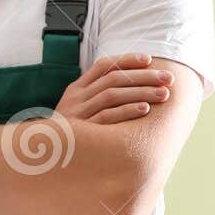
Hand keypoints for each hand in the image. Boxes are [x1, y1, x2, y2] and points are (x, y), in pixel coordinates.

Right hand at [55, 53, 174, 125]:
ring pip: (112, 95)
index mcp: (76, 89)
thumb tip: (130, 84)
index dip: (126, 60)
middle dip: (144, 76)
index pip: (103, 66)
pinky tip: (145, 109)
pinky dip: (127, 111)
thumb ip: (96, 96)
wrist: (46, 155)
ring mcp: (78, 113)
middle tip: (168, 78)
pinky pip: (107, 117)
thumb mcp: (78, 109)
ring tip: (164, 94)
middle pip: (113, 79)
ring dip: (141, 92)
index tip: (149, 60)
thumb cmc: (71, 133)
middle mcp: (76, 98)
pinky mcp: (82, 131)